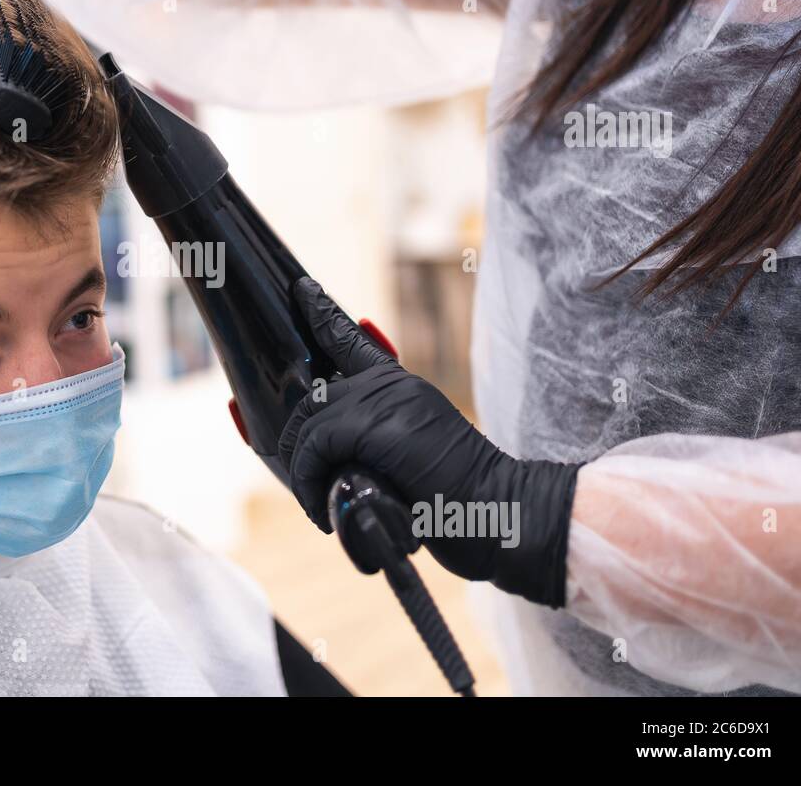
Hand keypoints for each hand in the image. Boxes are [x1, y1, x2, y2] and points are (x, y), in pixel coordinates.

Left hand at [278, 277, 581, 606]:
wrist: (502, 511)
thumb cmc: (459, 498)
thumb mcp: (413, 454)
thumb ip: (376, 440)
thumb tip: (334, 458)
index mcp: (402, 386)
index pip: (353, 340)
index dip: (323, 313)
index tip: (303, 288)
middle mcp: (392, 385)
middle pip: (315, 395)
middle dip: (297, 441)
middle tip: (305, 482)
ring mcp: (385, 401)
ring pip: (311, 422)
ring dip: (304, 468)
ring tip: (317, 504)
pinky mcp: (376, 427)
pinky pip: (317, 445)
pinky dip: (310, 480)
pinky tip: (324, 512)